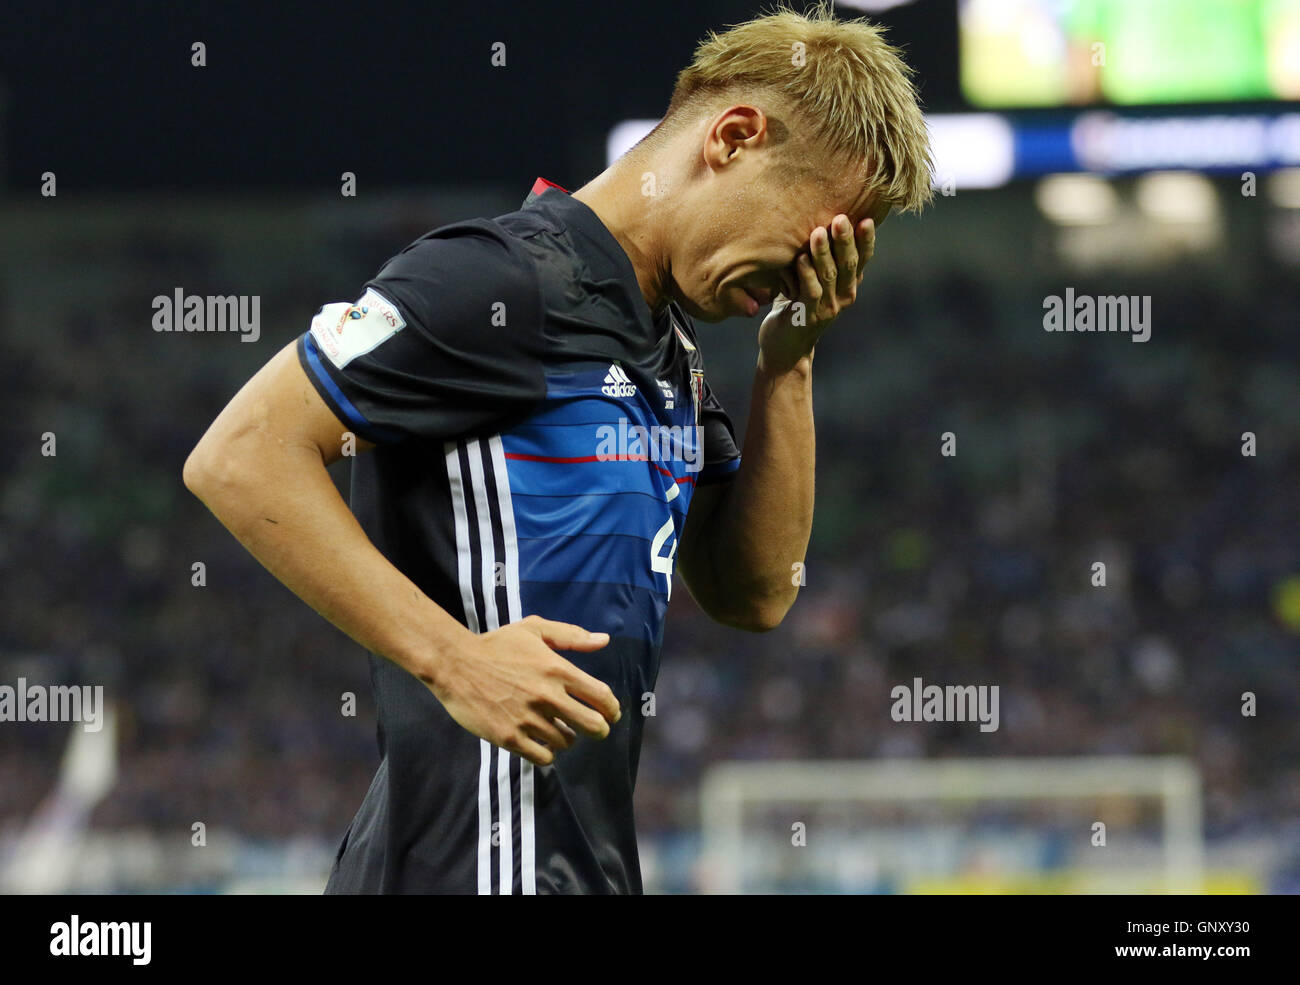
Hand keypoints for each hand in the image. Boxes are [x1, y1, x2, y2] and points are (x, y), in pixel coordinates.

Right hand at [428, 614, 620, 766]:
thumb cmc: (497, 645)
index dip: (612, 709)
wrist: (455, 663)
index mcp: (557, 669)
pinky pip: (543, 758)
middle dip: (599, 730)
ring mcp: (528, 719)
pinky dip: (547, 754)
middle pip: (592, 726)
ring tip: (558, 731)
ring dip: (566, 739)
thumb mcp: (534, 629)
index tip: (611, 714)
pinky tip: (541, 744)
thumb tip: (605, 641)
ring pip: (566, 742)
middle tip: (593, 730)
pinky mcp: (509, 738)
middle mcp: (547, 696)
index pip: (601, 696)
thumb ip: (572, 636)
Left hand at [758, 213, 875, 375]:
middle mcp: (843, 296)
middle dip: (845, 240)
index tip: (867, 219)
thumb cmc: (796, 306)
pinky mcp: (808, 316)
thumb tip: (818, 220)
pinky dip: (806, 274)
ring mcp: (827, 308)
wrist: (785, 347)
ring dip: (823, 253)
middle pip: (848, 264)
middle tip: (842, 218)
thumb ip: (820, 259)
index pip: (862, 259)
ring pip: (829, 276)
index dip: (866, 240)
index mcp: (848, 285)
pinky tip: (800, 259)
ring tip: (818, 232)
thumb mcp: (812, 280)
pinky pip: (810, 292)